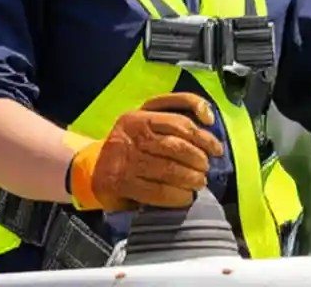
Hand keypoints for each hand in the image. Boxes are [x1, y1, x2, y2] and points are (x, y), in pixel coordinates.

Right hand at [67, 92, 223, 211]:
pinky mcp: (121, 183)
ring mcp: (126, 159)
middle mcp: (132, 134)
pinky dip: (177, 196)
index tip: (216, 148)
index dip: (203, 135)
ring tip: (199, 182)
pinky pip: (157, 191)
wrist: (94, 168)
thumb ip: (175, 113)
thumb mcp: (146, 120)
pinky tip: (185, 197)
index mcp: (140, 116)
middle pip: (176, 145)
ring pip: (169, 169)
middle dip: (198, 159)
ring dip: (190, 178)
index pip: (179, 121)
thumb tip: (208, 118)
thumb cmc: (131, 144)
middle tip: (206, 167)